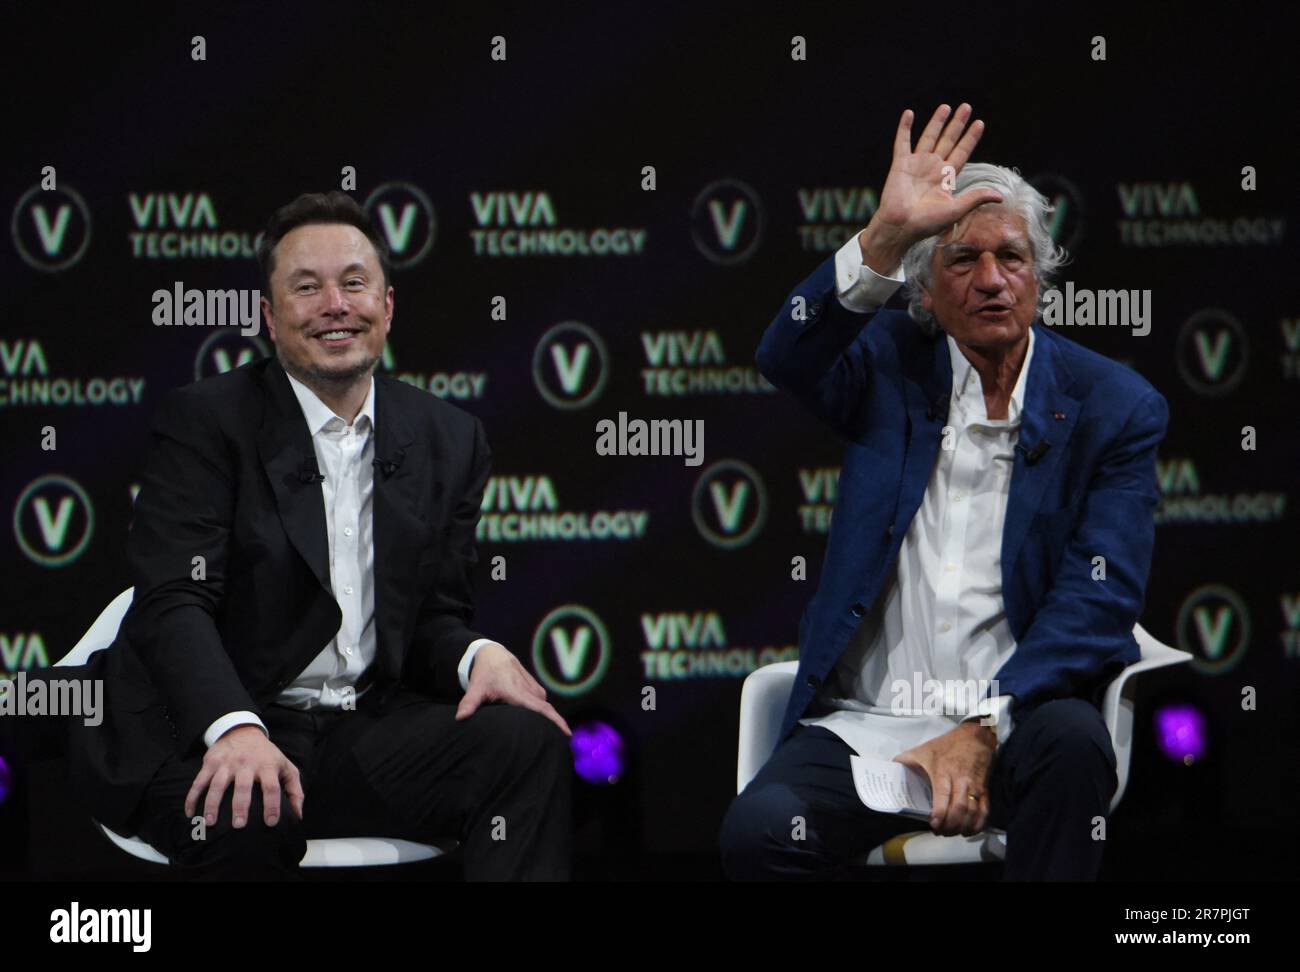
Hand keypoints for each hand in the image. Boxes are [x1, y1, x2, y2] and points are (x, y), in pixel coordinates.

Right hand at [184, 725, 303, 828]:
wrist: (242, 732)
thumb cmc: (267, 756)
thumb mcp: (286, 767)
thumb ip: (294, 790)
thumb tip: (298, 816)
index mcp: (267, 765)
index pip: (272, 786)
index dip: (272, 805)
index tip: (271, 823)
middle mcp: (246, 763)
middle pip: (243, 786)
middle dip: (240, 806)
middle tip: (238, 825)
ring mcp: (227, 763)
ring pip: (217, 784)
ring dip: (212, 804)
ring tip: (210, 823)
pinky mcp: (210, 763)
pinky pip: (199, 781)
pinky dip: (192, 797)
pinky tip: (190, 813)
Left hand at [455, 642, 571, 736]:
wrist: (492, 654)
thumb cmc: (484, 673)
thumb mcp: (476, 687)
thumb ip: (469, 703)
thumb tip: (460, 718)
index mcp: (518, 692)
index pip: (542, 709)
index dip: (556, 722)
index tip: (567, 734)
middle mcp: (530, 690)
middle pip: (546, 712)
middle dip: (554, 727)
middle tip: (556, 745)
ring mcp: (534, 688)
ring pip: (543, 708)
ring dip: (545, 720)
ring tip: (544, 736)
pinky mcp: (535, 688)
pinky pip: (541, 703)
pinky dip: (541, 713)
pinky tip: (536, 722)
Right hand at [859, 104, 1002, 271]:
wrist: (901, 227)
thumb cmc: (927, 224)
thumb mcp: (956, 210)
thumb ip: (976, 198)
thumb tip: (1000, 196)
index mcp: (946, 178)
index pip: (962, 152)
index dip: (970, 138)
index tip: (979, 123)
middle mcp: (932, 168)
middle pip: (948, 140)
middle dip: (957, 124)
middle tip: (966, 107)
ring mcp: (916, 165)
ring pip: (929, 137)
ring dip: (936, 122)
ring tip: (946, 107)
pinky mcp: (900, 165)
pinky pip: (902, 142)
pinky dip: (904, 128)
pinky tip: (909, 113)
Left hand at [893, 720, 995, 836]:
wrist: (974, 737)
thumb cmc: (946, 745)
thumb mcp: (922, 750)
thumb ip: (905, 760)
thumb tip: (888, 770)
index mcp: (942, 772)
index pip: (943, 796)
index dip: (940, 814)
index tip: (933, 824)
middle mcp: (960, 781)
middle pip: (959, 809)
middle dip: (950, 825)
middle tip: (940, 832)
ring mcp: (975, 786)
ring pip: (973, 812)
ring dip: (963, 827)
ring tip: (951, 832)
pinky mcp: (985, 790)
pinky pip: (985, 811)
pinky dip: (978, 825)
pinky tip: (968, 830)